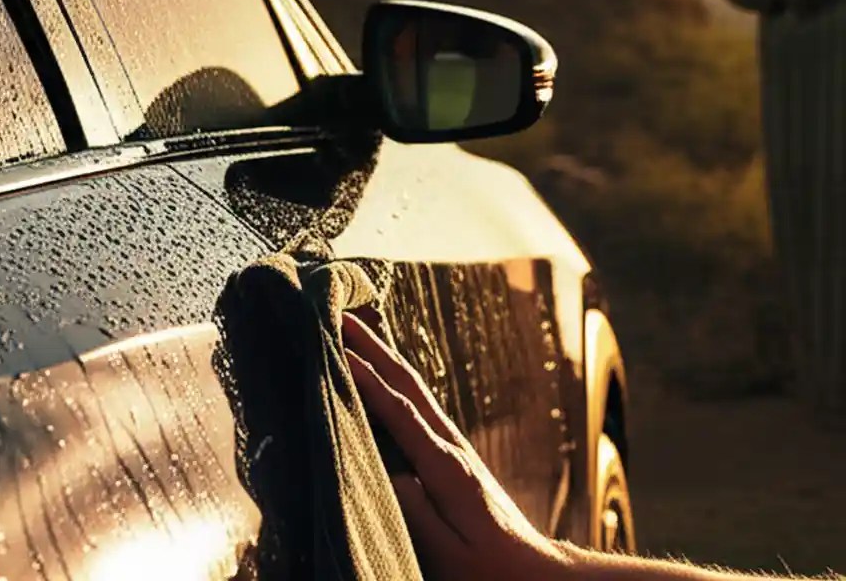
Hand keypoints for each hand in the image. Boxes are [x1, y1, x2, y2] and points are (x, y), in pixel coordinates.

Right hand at [342, 312, 576, 580]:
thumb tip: (385, 471)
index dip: (366, 378)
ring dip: (384, 356)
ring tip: (354, 331)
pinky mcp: (454, 455)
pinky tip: (382, 373)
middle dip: (373, 347)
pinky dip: (394, 380)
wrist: (532, 572)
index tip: (336, 348)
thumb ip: (415, 510)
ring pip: (414, 389)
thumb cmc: (487, 568)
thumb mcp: (448, 551)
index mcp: (446, 467)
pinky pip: (418, 404)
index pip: (400, 412)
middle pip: (408, 385)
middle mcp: (452, 447)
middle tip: (340, 314)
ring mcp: (455, 447)